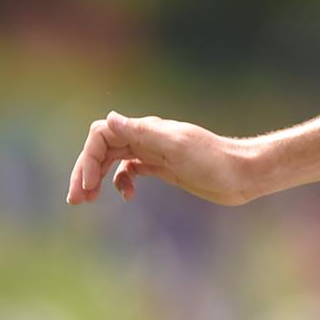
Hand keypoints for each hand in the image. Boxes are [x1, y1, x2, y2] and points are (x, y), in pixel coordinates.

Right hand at [66, 112, 263, 206]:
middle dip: (85, 172)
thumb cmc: (215, 160)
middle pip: (103, 149)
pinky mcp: (164, 167)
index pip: (102, 135)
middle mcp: (148, 138)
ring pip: (114, 161)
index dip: (88, 158)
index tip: (87, 185)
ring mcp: (155, 153)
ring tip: (87, 201)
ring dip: (97, 178)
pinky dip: (122, 182)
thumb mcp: (178, 147)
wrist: (244, 174)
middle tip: (75, 200)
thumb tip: (110, 118)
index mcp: (147, 130)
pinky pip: (132, 170)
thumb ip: (144, 134)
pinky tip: (128, 196)